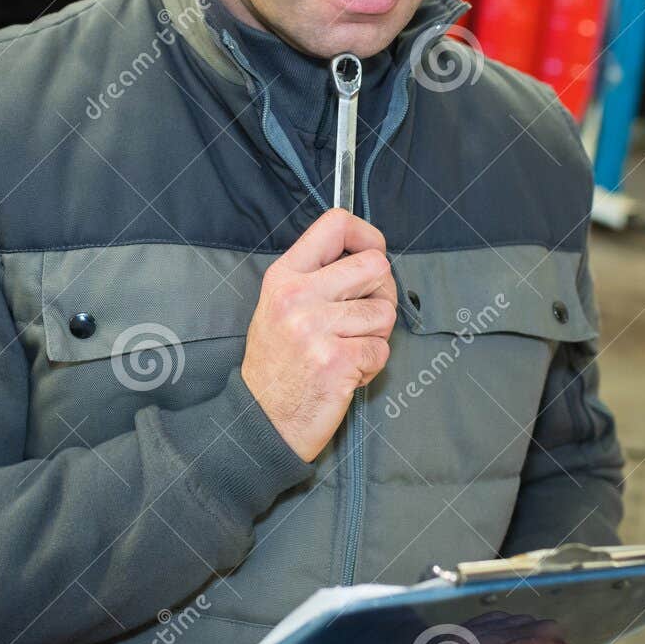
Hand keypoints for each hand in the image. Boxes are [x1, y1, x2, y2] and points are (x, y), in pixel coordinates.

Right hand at [241, 208, 395, 461]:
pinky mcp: (336, 360)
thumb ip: (318, 276)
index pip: (336, 224)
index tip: (373, 253)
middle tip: (365, 317)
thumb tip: (370, 255)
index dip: (368, 235)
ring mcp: (316, 328)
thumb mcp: (281, 306)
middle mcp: (297, 295)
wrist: (260, 419)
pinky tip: (346, 373)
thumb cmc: (278, 364)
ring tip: (347, 351)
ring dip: (375, 336)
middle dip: (383, 293)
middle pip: (375, 266)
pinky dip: (372, 365)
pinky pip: (381, 350)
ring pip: (384, 313)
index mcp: (285, 276)